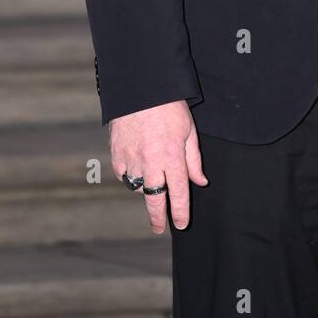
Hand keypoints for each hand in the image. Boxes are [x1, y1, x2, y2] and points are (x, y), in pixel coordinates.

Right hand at [110, 99, 207, 233]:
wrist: (140, 89)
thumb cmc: (169, 107)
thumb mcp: (189, 131)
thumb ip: (194, 160)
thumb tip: (200, 182)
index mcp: (172, 158)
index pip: (179, 193)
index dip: (180, 212)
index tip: (181, 224)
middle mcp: (151, 163)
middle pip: (155, 199)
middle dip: (158, 217)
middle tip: (159, 228)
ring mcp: (131, 159)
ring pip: (138, 186)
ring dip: (146, 188)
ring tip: (152, 181)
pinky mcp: (116, 153)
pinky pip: (123, 174)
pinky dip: (129, 175)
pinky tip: (136, 168)